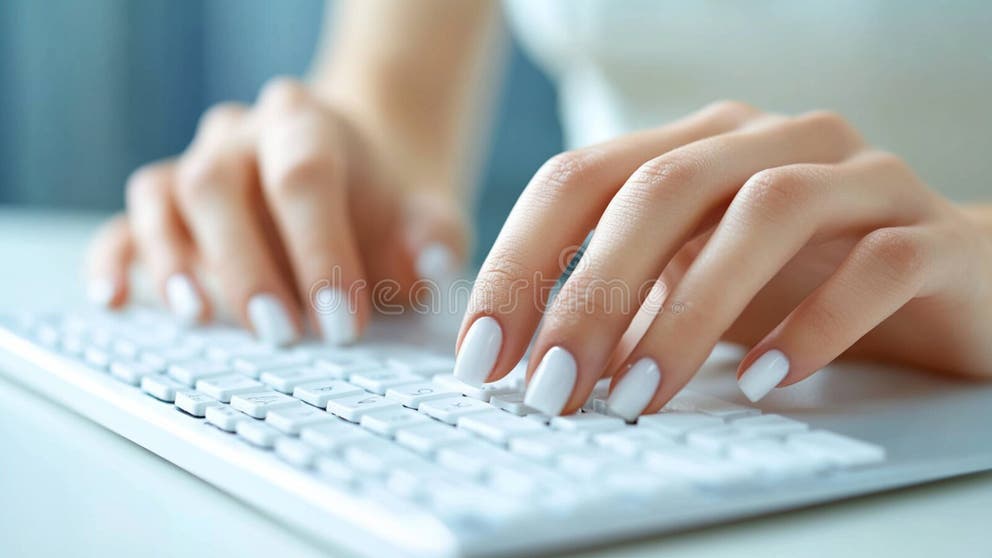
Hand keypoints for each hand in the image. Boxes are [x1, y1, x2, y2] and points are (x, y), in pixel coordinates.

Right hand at [85, 78, 467, 344]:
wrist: (356, 176)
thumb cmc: (387, 210)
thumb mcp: (428, 221)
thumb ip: (435, 239)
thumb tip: (428, 265)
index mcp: (308, 123)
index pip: (303, 175)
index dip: (320, 251)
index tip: (341, 323)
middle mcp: (242, 134)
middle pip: (220, 182)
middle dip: (248, 266)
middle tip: (281, 335)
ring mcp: (196, 162)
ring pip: (164, 194)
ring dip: (175, 260)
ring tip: (198, 320)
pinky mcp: (164, 204)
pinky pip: (122, 224)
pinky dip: (115, 262)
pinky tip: (118, 303)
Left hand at [453, 100, 991, 418]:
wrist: (948, 281)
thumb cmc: (801, 282)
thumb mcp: (693, 286)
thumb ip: (626, 304)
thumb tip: (531, 364)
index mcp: (699, 146)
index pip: (582, 178)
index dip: (521, 261)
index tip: (481, 353)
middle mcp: (772, 142)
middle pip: (660, 188)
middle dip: (591, 292)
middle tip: (550, 387)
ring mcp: (857, 177)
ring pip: (764, 214)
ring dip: (688, 312)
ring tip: (637, 395)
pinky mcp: (932, 232)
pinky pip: (875, 266)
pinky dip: (814, 324)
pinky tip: (766, 382)